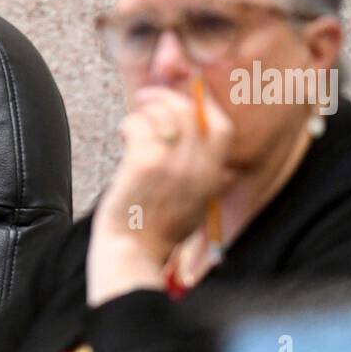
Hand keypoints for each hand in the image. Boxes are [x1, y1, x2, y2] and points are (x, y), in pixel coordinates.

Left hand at [86, 86, 233, 304]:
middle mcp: (196, 169)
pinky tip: (124, 133)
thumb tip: (226, 173)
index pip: (221, 127)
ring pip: (163, 114)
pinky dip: (129, 123)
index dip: (204, 105)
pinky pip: (139, 125)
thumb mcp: (197, 209)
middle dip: (165, 98)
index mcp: (212, 177)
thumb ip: (210, 185)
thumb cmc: (157, 234)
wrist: (133, 254)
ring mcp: (170, 165)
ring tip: (133, 121)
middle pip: (189, 112)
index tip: (184, 97)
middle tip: (146, 99)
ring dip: (144, 111)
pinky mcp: (143, 165)